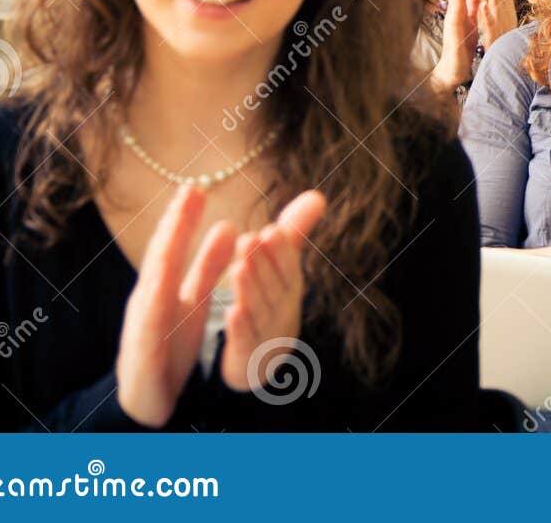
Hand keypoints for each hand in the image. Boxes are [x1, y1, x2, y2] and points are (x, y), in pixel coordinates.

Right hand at [115, 185, 237, 426]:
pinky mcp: (142, 350)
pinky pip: (150, 324)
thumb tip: (227, 227)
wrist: (147, 403)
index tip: (197, 187)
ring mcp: (143, 323)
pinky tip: (162, 282)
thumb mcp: (194, 301)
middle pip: (162, 256)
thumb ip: (208, 266)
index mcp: (165, 287)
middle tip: (191, 188)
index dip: (183, 218)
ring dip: (166, 253)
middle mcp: (150, 299)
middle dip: (175, 223)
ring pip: (154, 282)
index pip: (175, 247)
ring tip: (177, 225)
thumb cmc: (167, 348)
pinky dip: (156, 302)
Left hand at [217, 190, 327, 393]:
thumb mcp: (285, 265)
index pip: (289, 264)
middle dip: (263, 262)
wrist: (267, 356)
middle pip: (273, 284)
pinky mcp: (248, 353)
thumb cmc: (273, 299)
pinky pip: (246, 340)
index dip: (282, 249)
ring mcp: (267, 330)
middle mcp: (283, 306)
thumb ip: (296, 231)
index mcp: (290, 283)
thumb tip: (319, 194)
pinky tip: (231, 314)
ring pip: (259, 309)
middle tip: (249, 238)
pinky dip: (241, 329)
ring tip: (238, 269)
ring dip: (250, 289)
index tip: (270, 229)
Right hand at [430, 0, 485, 91]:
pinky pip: (462, 23)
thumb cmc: (462, 44)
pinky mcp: (457, 37)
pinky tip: (476, 3)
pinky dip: (469, 12)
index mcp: (461, 10)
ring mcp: (454, 26)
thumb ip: (473, 1)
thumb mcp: (470, 19)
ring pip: (457, 3)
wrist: (453, 70)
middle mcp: (455, 15)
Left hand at [476, 0, 518, 51]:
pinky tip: (483, 4)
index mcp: (504, 10)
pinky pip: (490, 25)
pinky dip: (487, 15)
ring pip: (497, 4)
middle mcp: (503, 15)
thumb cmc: (506, 41)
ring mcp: (500, 26)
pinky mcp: (494, 38)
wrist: (507, 68)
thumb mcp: (507, 16)